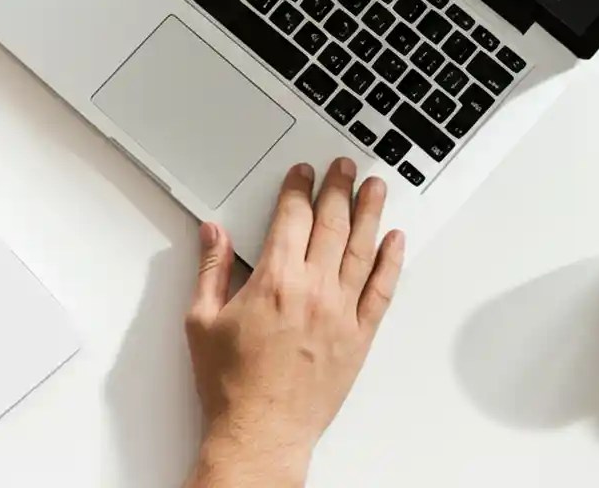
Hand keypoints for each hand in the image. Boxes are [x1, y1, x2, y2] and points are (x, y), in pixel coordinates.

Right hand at [183, 158, 404, 487]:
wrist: (261, 431)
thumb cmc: (231, 384)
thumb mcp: (203, 320)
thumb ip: (211, 270)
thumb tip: (213, 233)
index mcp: (274, 281)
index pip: (292, 217)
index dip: (298, 188)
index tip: (303, 172)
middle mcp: (313, 290)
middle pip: (331, 224)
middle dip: (338, 189)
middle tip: (344, 166)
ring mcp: (341, 313)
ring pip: (362, 249)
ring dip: (370, 212)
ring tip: (375, 186)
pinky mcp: (360, 337)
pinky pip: (382, 290)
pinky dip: (391, 261)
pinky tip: (395, 240)